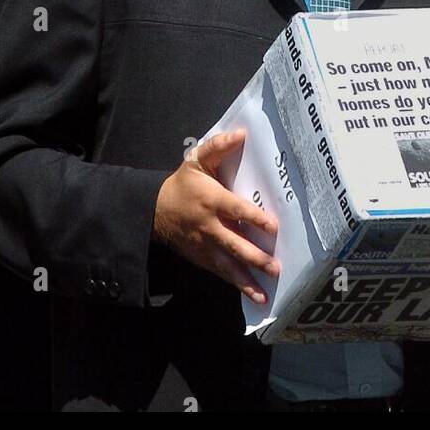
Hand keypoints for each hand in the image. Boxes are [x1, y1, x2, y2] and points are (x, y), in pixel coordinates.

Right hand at [153, 129, 280, 304]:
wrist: (154, 212)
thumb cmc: (183, 184)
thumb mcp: (196, 160)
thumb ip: (217, 147)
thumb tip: (241, 134)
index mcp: (211, 200)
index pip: (235, 209)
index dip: (253, 218)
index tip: (272, 226)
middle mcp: (209, 226)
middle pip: (234, 243)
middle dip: (254, 257)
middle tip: (275, 266)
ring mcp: (205, 246)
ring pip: (227, 266)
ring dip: (247, 280)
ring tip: (265, 292)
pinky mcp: (202, 259)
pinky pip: (221, 273)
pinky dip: (237, 285)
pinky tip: (255, 295)